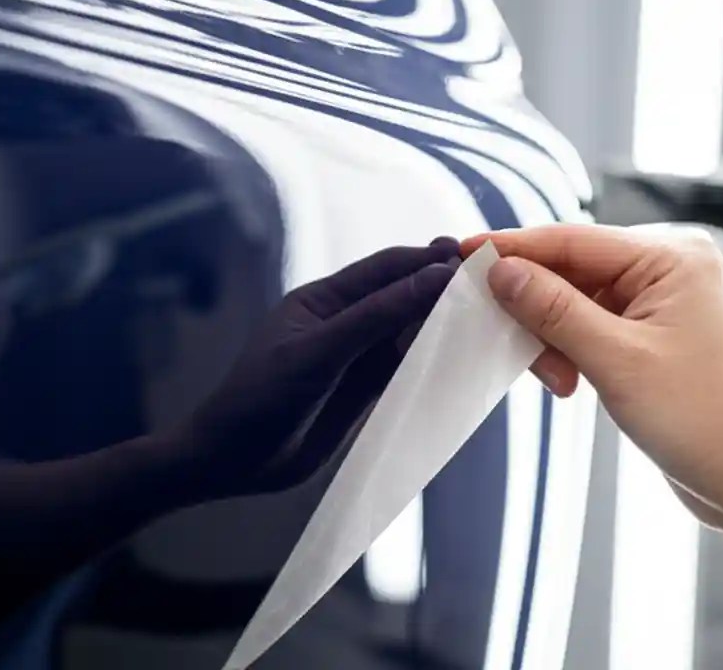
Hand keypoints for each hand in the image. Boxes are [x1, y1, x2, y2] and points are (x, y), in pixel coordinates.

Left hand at [174, 238, 459, 498]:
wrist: (231, 462)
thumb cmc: (261, 397)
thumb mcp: (318, 352)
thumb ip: (376, 317)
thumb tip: (433, 279)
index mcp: (323, 299)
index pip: (385, 269)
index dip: (426, 262)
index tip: (470, 259)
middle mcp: (342, 322)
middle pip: (401, 296)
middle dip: (441, 289)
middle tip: (492, 286)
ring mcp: (353, 358)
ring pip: (407, 333)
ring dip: (441, 325)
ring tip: (487, 318)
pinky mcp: (362, 393)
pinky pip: (404, 369)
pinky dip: (432, 362)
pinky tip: (460, 360)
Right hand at [462, 225, 722, 531]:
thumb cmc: (709, 419)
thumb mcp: (616, 360)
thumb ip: (553, 310)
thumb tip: (501, 270)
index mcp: (670, 255)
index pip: (571, 239)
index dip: (513, 248)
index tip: (462, 254)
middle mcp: (668, 268)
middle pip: (570, 269)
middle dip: (535, 307)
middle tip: (506, 341)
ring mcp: (662, 303)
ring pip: (575, 302)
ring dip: (553, 337)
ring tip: (557, 379)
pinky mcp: (653, 337)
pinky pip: (592, 327)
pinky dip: (570, 351)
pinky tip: (570, 382)